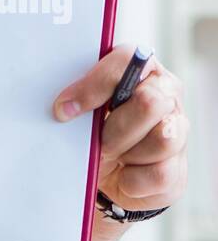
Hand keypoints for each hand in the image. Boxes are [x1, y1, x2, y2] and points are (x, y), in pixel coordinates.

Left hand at [52, 43, 187, 211]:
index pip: (128, 60)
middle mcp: (166, 95)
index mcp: (141, 70)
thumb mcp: (77, 111)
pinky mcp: (177, 169)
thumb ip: (74, 98)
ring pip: (162, 139)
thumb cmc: (88, 133)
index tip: (64, 109)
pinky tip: (122, 175)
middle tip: (97, 141)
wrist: (98, 176)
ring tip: (110, 156)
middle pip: (150, 102)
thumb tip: (64, 108)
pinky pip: (159, 174)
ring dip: (125, 154)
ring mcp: (177, 132)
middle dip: (113, 129)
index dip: (95, 86)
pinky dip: (131, 180)